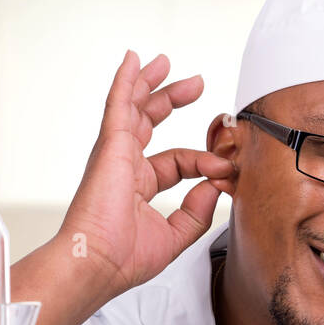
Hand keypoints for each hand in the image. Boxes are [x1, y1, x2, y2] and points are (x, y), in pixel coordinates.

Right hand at [57, 50, 234, 299]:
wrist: (97, 263)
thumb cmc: (123, 258)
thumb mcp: (175, 236)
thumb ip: (196, 211)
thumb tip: (215, 186)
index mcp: (139, 187)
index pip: (178, 162)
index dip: (204, 160)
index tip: (226, 167)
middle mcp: (125, 166)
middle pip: (149, 122)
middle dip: (171, 100)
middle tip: (194, 84)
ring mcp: (116, 154)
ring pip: (133, 106)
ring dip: (149, 82)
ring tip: (163, 62)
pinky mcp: (111, 146)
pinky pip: (118, 105)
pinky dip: (126, 81)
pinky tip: (133, 61)